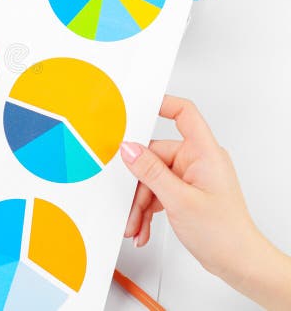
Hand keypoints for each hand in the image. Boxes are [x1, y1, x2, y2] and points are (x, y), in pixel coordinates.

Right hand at [120, 95, 290, 308]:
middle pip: (154, 157)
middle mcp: (198, 161)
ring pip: (152, 178)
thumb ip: (151, 172)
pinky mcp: (185, 192)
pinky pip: (158, 192)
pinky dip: (147, 210)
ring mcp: (191, 177)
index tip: (135, 108)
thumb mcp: (179, 200)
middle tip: (130, 205)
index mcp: (204, 153)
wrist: (238, 262)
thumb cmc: (225, 233)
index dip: (161, 105)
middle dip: (139, 186)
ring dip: (140, 204)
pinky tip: (143, 226)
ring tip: (136, 224)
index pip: (184, 114)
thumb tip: (129, 149)